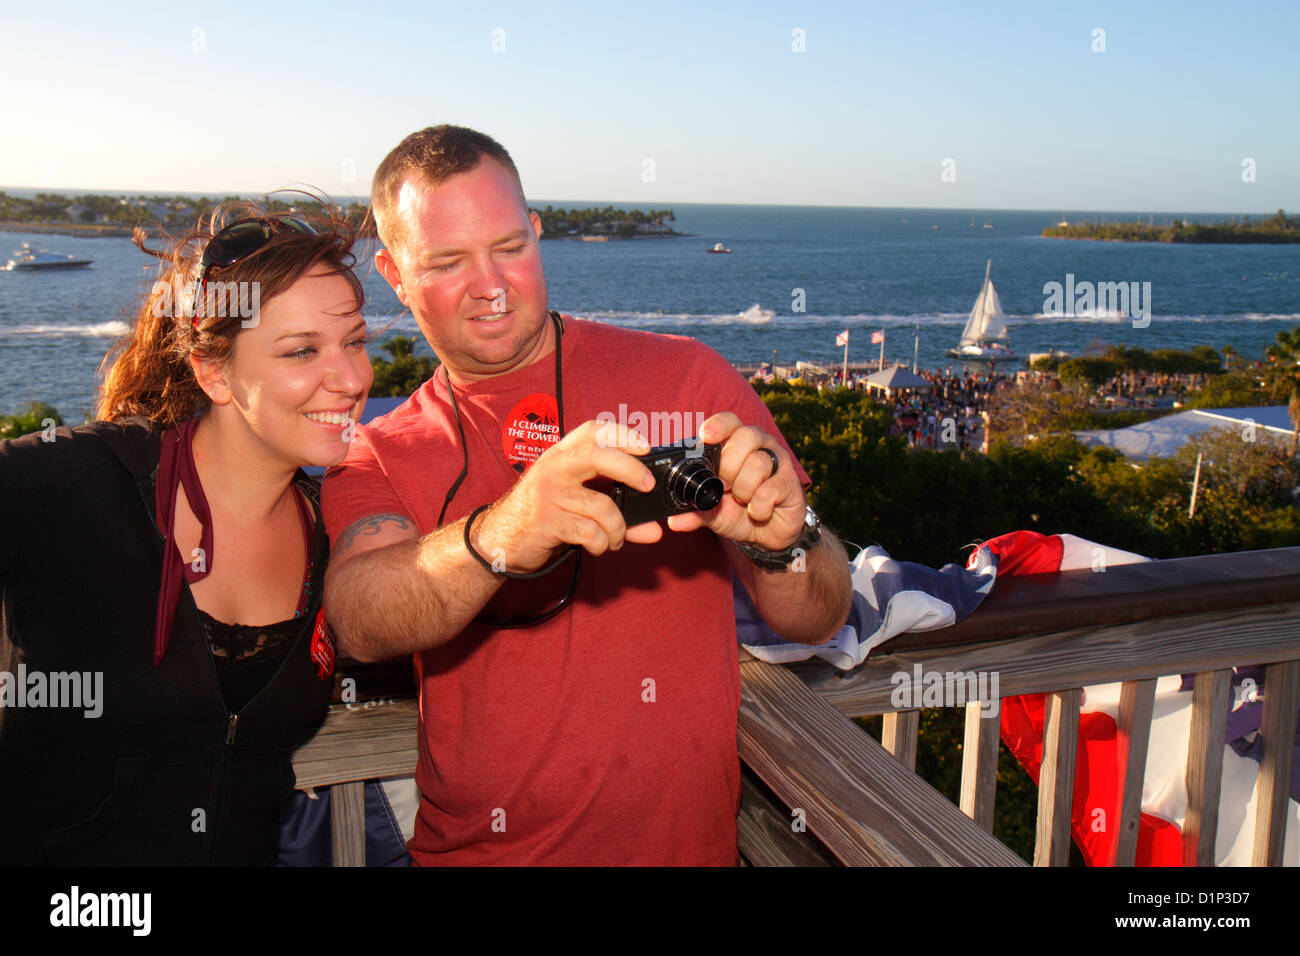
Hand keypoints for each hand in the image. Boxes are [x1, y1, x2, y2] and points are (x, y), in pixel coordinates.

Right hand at [473, 420, 663, 571]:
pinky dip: (602, 543)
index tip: (645, 447)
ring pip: (602, 506)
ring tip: (615, 538)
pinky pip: (589, 532)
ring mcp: (549, 494)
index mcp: (560, 455)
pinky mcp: (547, 521)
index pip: (593, 430)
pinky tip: (599, 546)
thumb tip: (654, 528)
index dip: (623, 434)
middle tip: (647, 485)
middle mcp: (554, 468)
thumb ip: (612, 506)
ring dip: (618, 528)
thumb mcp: (572, 500)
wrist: (498, 539)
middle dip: (631, 469)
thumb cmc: (542, 516)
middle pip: (599, 455)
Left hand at [665, 412, 805, 550]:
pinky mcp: (790, 483)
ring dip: (743, 489)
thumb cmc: (739, 512)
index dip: (719, 425)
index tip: (707, 437)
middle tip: (725, 486)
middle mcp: (759, 446)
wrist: (768, 534)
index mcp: (736, 444)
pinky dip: (758, 506)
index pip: (730, 421)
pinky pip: (769, 490)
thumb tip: (674, 520)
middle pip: (745, 437)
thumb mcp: (713, 512)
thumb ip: (695, 512)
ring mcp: (777, 462)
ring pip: (757, 463)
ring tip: (742, 500)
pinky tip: (757, 511)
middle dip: (729, 466)